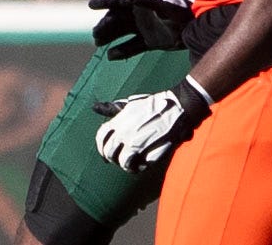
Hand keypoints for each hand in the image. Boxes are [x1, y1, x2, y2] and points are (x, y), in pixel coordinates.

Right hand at [88, 0, 193, 59]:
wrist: (202, 27)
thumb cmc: (184, 11)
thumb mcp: (166, 5)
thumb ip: (148, 2)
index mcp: (143, 1)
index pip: (120, 0)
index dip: (105, 1)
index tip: (92, 5)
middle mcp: (141, 14)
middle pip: (118, 18)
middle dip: (105, 25)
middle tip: (95, 34)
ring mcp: (146, 28)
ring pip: (123, 32)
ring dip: (110, 37)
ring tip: (98, 43)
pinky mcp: (152, 41)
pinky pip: (133, 46)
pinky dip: (122, 51)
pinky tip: (111, 56)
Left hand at [93, 77, 211, 171]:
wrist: (176, 108)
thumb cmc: (154, 105)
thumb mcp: (130, 104)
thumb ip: (112, 108)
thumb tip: (94, 107)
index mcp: (119, 121)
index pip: (101, 137)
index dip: (100, 146)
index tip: (104, 153)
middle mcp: (124, 133)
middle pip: (108, 152)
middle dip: (111, 157)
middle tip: (119, 159)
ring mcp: (136, 145)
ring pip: (122, 162)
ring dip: (126, 165)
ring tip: (132, 163)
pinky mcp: (149, 153)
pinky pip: (138, 166)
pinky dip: (139, 167)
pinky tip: (143, 163)